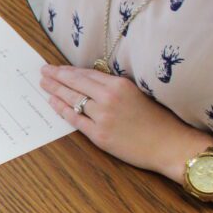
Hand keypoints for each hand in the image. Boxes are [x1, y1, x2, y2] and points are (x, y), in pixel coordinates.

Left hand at [40, 64, 210, 179]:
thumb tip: (89, 81)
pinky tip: (52, 102)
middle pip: (74, 83)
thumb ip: (113, 87)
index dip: (68, 70)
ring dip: (55, 90)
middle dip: (56, 76)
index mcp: (119, 85)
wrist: (169, 145)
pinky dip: (62, 109)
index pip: (86, 74)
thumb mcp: (137, 94)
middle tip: (43, 71)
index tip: (57, 67)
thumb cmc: (157, 120)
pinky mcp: (99, 134)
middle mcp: (108, 98)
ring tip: (44, 84)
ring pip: (72, 99)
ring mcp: (102, 117)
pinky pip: (74, 119)